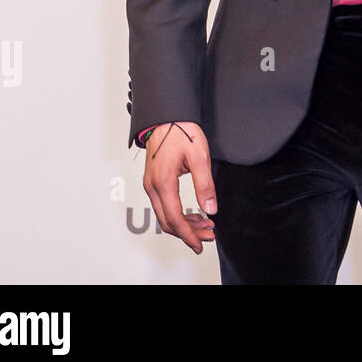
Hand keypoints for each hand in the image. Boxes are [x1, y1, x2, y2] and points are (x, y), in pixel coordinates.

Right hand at [142, 121, 216, 253]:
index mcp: (163, 182)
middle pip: (168, 221)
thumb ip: (205, 184)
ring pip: (165, 214)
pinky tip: (193, 214)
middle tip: (207, 236)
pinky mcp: (154, 181)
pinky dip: (177, 214)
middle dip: (188, 233)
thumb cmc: (182, 132)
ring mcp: (151, 184)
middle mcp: (153, 186)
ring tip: (204, 226)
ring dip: (184, 224)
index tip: (200, 244)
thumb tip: (211, 208)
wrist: (167, 117)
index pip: (175, 218)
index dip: (188, 235)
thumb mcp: (200, 157)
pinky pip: (163, 205)